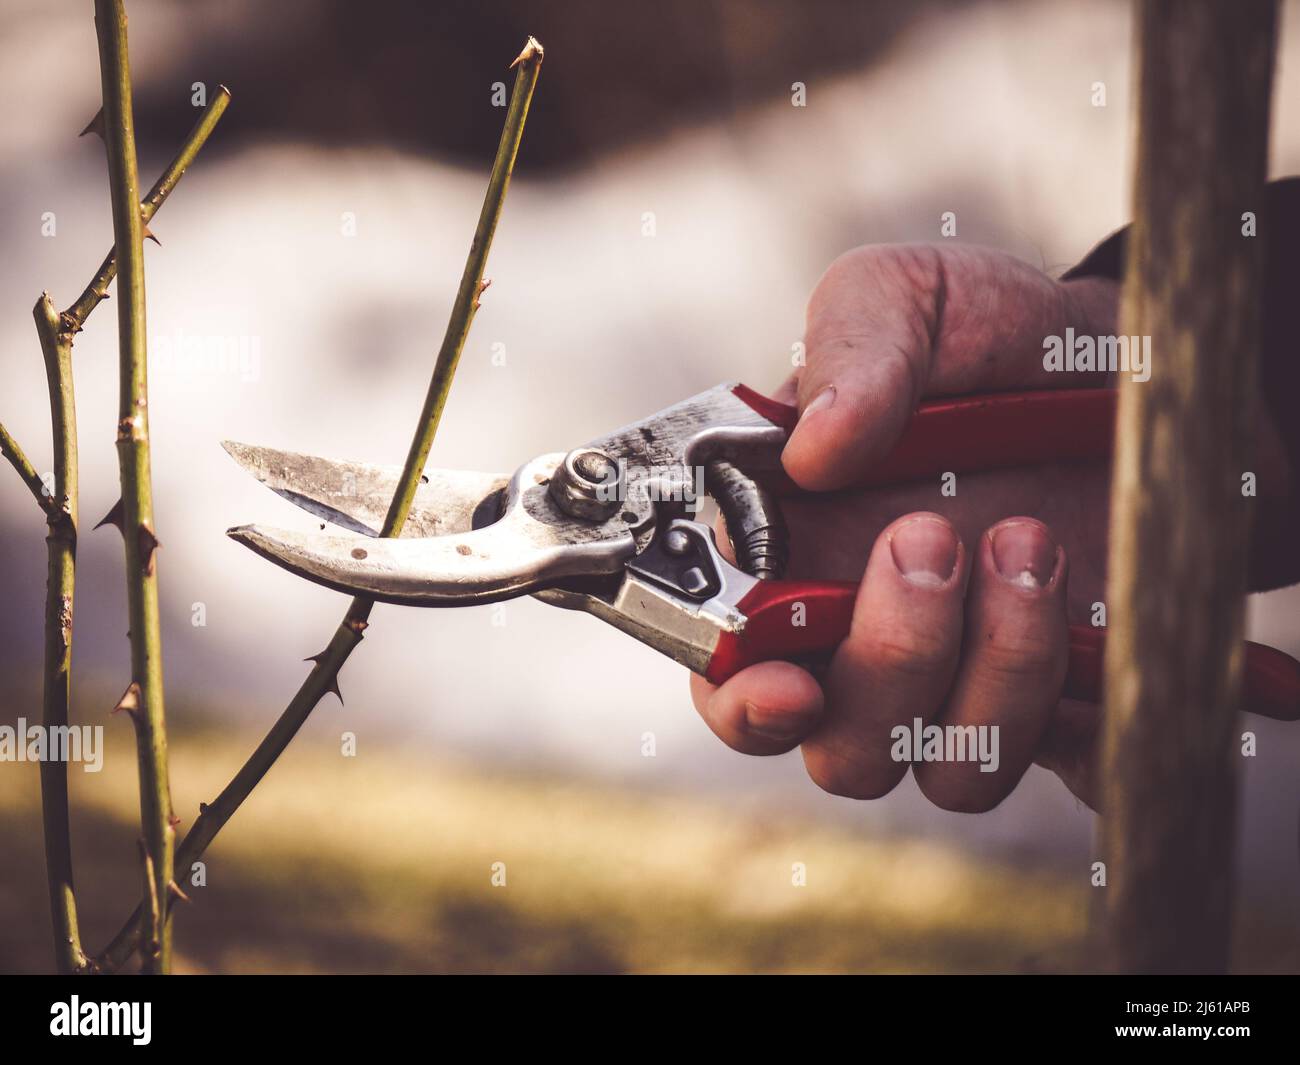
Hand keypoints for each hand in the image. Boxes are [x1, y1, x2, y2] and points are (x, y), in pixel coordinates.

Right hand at [689, 243, 1122, 809]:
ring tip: (1030, 542)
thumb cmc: (989, 336)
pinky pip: (1070, 766)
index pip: (731, 674)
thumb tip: (811, 453)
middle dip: (890, 661)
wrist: (1130, 357)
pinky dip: (1080, 716)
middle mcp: (870, 640)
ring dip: (995, 674)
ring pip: (952, 773)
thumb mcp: (909, 298)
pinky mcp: (1070, 698)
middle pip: (841, 749)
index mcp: (794, 559)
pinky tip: (1091, 609)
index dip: (744, 703)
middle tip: (930, 537)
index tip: (790, 683)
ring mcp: (971, 680)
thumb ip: (851, 350)